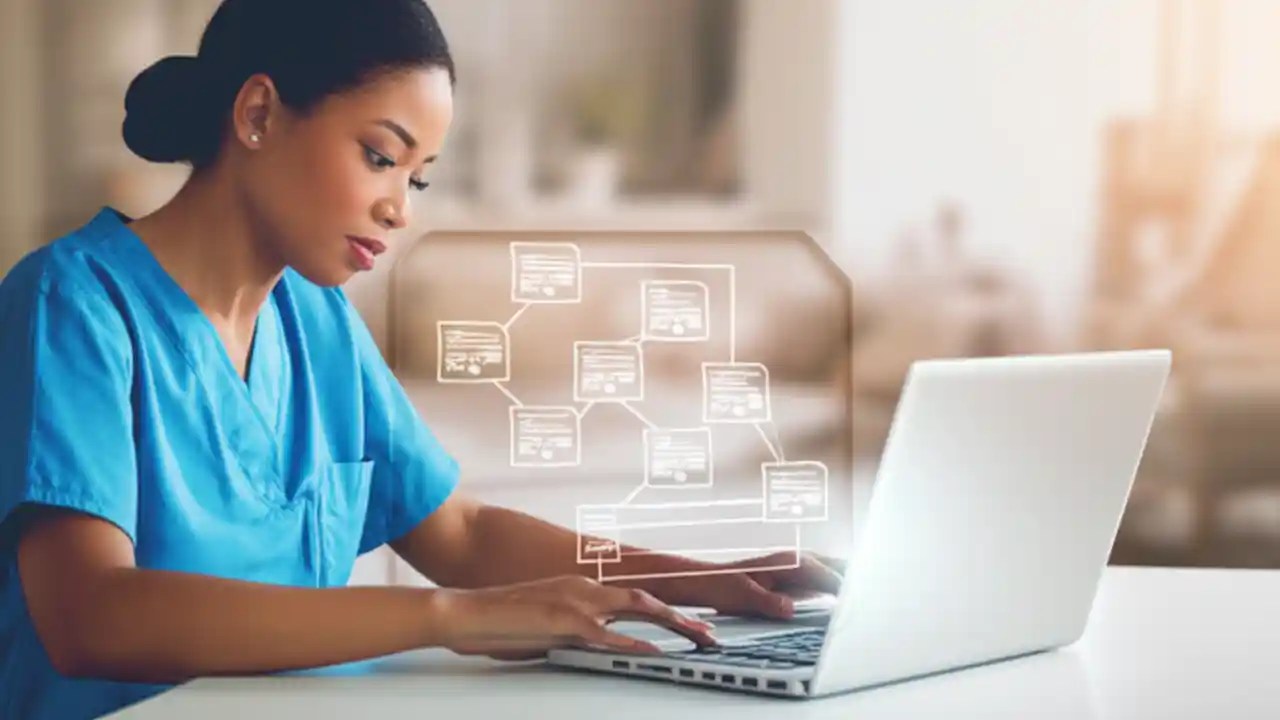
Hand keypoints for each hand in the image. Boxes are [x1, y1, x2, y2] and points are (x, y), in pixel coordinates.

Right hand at [431, 575, 718, 660]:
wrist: (466, 610)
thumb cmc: (498, 620)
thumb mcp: (544, 624)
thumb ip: (573, 630)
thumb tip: (593, 645)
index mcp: (580, 588)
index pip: (632, 598)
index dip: (665, 610)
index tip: (689, 622)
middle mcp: (584, 588)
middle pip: (646, 600)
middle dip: (682, 616)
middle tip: (709, 632)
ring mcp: (576, 602)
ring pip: (637, 608)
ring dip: (673, 623)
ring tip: (699, 637)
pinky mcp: (563, 621)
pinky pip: (607, 633)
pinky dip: (635, 642)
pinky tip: (655, 651)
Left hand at [644, 552, 844, 619]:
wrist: (700, 581)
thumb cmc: (718, 584)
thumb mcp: (742, 596)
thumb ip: (768, 602)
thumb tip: (790, 608)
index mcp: (785, 561)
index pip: (824, 572)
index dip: (843, 585)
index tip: (857, 596)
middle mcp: (790, 560)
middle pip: (831, 563)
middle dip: (852, 572)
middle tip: (873, 586)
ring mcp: (789, 567)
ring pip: (826, 568)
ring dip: (843, 575)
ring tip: (864, 588)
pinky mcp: (785, 578)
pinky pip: (816, 577)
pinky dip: (830, 583)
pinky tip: (837, 593)